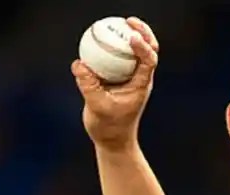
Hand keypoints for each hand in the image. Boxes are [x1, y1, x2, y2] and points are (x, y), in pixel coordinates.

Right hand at [72, 17, 159, 150]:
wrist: (112, 139)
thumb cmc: (109, 127)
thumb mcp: (97, 107)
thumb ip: (89, 85)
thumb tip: (80, 64)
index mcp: (141, 85)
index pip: (149, 61)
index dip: (143, 46)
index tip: (132, 36)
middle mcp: (139, 78)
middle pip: (148, 50)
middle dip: (143, 32)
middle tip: (129, 20)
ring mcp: (130, 77)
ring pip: (135, 52)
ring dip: (130, 35)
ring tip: (119, 21)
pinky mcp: (118, 78)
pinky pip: (117, 57)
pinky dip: (113, 46)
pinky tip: (100, 36)